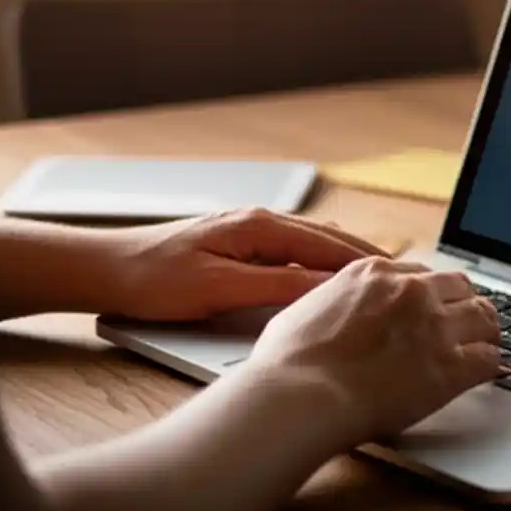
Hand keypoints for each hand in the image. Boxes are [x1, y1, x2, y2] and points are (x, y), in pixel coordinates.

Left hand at [102, 208, 385, 320]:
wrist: (103, 269)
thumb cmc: (153, 278)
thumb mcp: (220, 288)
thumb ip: (277, 286)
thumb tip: (325, 287)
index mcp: (260, 226)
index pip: (330, 244)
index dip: (368, 263)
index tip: (402, 279)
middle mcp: (260, 222)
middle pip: (329, 239)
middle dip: (368, 258)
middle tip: (406, 278)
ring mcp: (250, 232)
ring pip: (314, 244)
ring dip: (346, 260)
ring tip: (379, 280)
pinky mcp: (240, 247)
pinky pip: (296, 252)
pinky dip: (322, 263)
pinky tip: (331, 278)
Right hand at [247, 257, 500, 444]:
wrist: (299, 395)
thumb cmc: (287, 362)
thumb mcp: (303, 308)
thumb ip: (330, 300)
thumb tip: (331, 309)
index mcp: (375, 273)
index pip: (421, 274)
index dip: (430, 294)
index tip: (432, 307)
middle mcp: (412, 292)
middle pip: (460, 286)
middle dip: (463, 303)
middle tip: (465, 322)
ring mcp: (435, 327)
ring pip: (485, 316)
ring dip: (486, 330)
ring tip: (485, 344)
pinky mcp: (449, 366)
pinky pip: (489, 358)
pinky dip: (491, 366)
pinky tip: (487, 374)